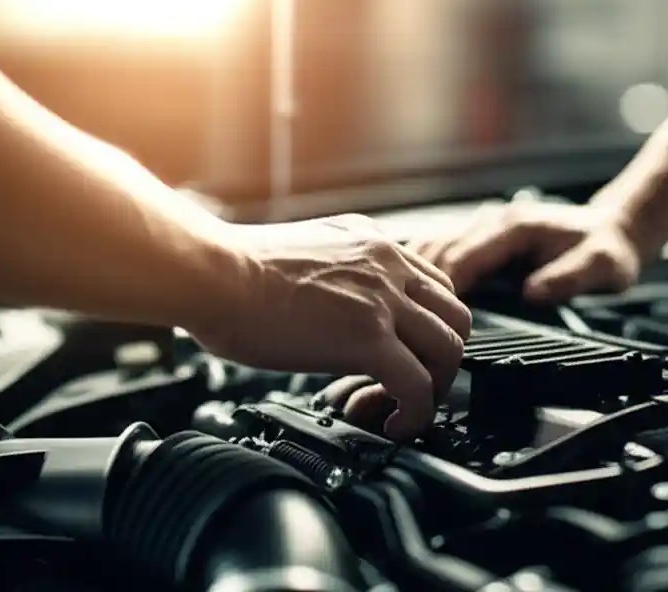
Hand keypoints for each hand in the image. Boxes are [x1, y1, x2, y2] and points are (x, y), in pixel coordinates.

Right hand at [199, 214, 471, 439]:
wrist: (211, 275)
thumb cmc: (231, 272)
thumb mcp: (302, 257)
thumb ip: (331, 277)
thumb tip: (327, 312)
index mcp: (369, 243)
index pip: (433, 285)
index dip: (427, 328)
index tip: (409, 354)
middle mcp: (385, 263)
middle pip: (456, 315)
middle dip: (443, 358)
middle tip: (417, 386)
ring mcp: (381, 300)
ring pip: (449, 349)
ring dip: (434, 388)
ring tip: (404, 409)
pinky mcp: (367, 338)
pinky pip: (417, 385)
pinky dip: (416, 413)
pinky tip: (393, 425)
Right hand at [412, 199, 640, 301]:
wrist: (613, 227)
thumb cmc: (605, 248)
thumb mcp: (601, 266)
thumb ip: (568, 278)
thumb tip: (532, 294)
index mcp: (515, 227)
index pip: (464, 256)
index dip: (444, 287)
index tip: (429, 316)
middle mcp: (493, 221)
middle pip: (439, 249)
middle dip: (417, 282)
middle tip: (403, 318)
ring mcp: (483, 225)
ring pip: (432, 244)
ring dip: (411, 272)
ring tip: (392, 304)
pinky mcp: (479, 235)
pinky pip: (439, 246)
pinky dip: (419, 265)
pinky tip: (404, 287)